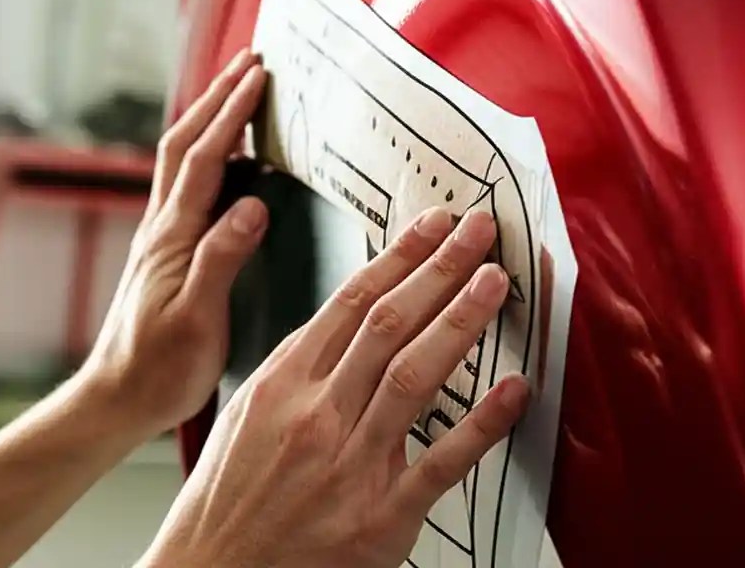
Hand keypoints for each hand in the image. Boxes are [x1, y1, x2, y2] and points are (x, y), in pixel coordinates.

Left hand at [80, 48, 268, 437]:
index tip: (258, 75)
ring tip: (241, 94)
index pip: (205, 159)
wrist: (115, 399)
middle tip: (251, 63)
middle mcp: (162, 228)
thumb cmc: (159, 369)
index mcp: (174, 238)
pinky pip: (188, 189)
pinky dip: (209, 158)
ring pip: (183, 162)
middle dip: (218, 98)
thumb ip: (223, 258)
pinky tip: (228, 164)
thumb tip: (254, 204)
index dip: (231, 113)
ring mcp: (161, 240)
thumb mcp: (198, 319)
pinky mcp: (166, 255)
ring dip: (210, 121)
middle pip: (187, 145)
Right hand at [142, 210, 530, 567]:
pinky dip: (482, 424)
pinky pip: (441, 463)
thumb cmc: (229, 499)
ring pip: (414, 375)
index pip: (351, 302)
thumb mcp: (250, 414)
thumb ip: (301, 369)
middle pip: (388, 323)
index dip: (400, 257)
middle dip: (439, 268)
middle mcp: (316, 414)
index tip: (435, 225)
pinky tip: (514, 389)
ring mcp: (349, 465)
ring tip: (495, 282)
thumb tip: (348, 324)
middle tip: (479, 230)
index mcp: (283, 383)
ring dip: (460, 321)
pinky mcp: (380, 518)